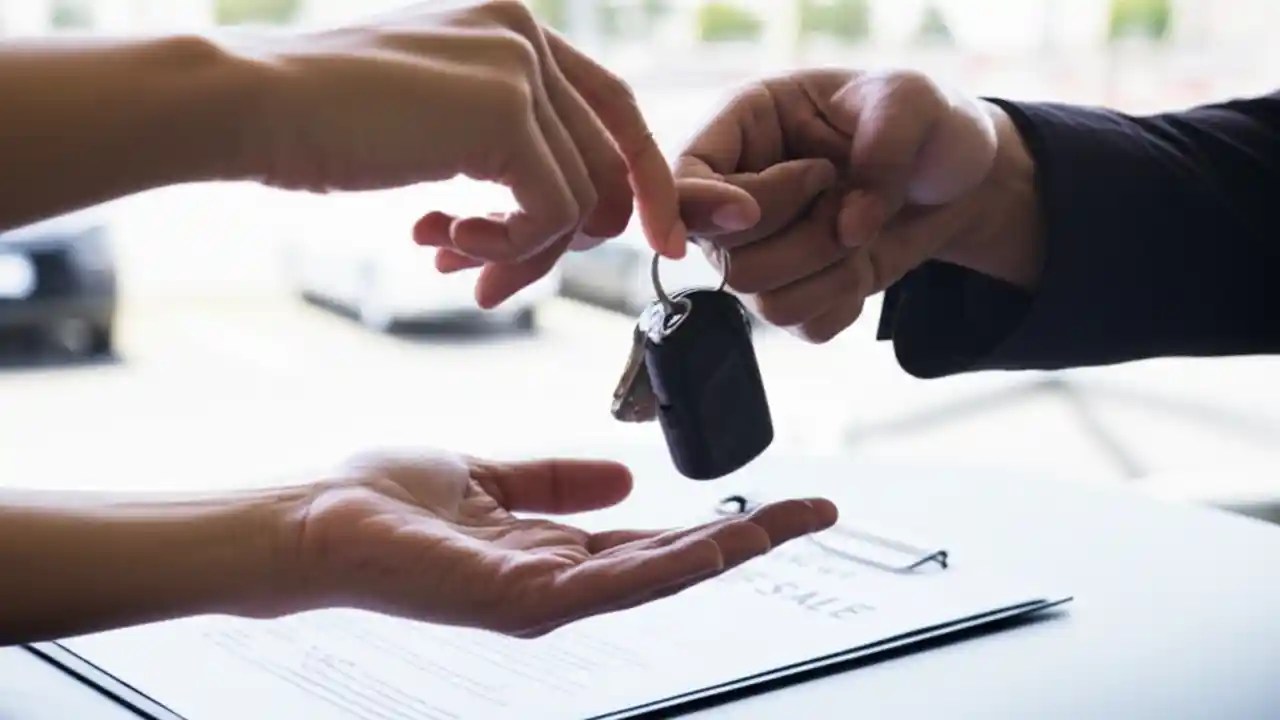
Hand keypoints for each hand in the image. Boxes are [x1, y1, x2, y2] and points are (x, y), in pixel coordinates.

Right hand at [235, 1, 685, 307]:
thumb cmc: (324, 119)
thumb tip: (569, 209)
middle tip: (492, 281)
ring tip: (454, 259)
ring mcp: (519, 69)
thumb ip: (504, 143)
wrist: (252, 104)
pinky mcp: (504, 115)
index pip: (615, 109)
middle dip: (561, 242)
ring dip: (521, 252)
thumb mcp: (434, 118)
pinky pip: (549, 213)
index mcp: (512, 28)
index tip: (657, 242)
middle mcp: (526, 35)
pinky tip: (439, 238)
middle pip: (606, 165)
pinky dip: (506, 247)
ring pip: (581, 198)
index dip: (644, 180)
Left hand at [287, 450, 836, 636]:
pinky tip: (709, 544)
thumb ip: (554, 480)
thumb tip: (625, 476)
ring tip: (786, 525)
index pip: (654, 541)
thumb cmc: (385, 503)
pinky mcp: (518, 600)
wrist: (315, 520)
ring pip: (654, 578)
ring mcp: (540, 599)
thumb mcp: (490, 476)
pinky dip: (665, 566)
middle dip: (747, 541)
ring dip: (725, 552)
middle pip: (672, 563)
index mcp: (551, 552)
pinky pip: (607, 584)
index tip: (776, 503)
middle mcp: (556, 584)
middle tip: (815, 513)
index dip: (719, 524)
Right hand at [674, 69, 1041, 342]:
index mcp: (745, 124)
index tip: (749, 213)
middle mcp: (738, 190)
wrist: (958, 182)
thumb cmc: (925, 125)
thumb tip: (848, 228)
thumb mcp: (914, 103)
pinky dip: (841, 301)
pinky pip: (798, 323)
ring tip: (860, 229)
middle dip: (801, 236)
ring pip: (758, 295)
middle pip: (725, 253)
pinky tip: (861, 265)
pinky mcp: (792, 290)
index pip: (684, 178)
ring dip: (827, 270)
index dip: (703, 208)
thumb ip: (882, 147)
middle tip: (843, 195)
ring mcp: (761, 246)